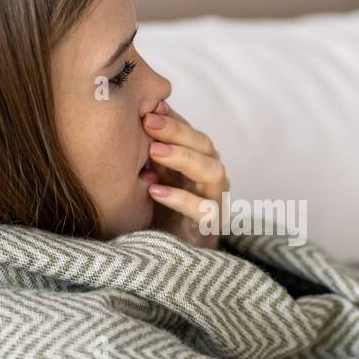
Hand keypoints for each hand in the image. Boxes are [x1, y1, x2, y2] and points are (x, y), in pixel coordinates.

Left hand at [143, 103, 229, 248]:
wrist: (165, 251)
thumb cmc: (160, 207)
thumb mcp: (154, 172)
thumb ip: (154, 145)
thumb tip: (143, 108)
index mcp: (199, 160)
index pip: (191, 132)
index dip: (172, 120)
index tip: (146, 109)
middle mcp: (212, 176)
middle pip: (205, 146)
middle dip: (176, 132)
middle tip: (148, 123)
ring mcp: (215, 200)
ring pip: (212, 171)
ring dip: (183, 158)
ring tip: (153, 152)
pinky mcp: (210, 227)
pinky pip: (202, 209)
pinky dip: (179, 198)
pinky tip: (154, 190)